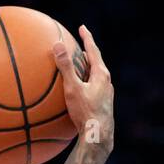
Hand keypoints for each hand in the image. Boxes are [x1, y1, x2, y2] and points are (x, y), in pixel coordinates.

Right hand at [54, 24, 113, 154]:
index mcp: (101, 74)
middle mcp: (106, 82)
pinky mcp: (102, 105)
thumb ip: (65, 67)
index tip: (82, 28)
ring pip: (95, 76)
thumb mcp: (72, 88)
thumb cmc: (85, 112)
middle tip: (80, 46)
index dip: (87, 38)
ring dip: (86, 69)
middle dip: (87, 54)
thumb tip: (57, 45)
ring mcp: (105, 94)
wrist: (98, 135)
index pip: (93, 50)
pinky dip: (84, 83)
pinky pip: (92, 88)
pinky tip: (77, 92)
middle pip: (96, 63)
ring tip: (79, 67)